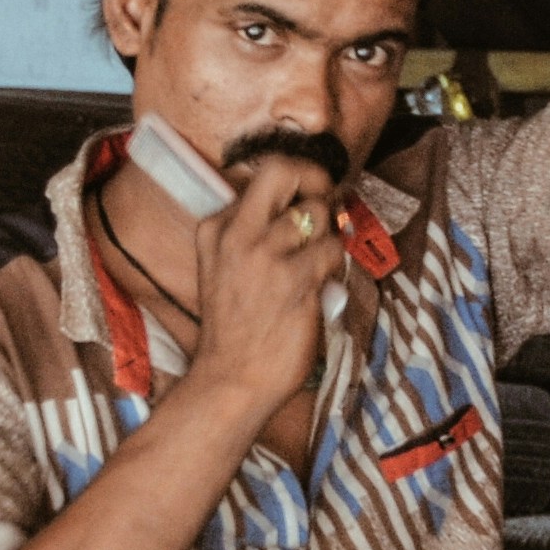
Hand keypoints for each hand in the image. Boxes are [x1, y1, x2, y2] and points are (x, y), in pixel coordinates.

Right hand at [188, 154, 350, 414]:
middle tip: (325, 200)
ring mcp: (264, 253)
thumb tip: (313, 206)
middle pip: (282, 171)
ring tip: (317, 263)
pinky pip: (333, 249)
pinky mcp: (293, 277)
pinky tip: (318, 287)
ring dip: (329, 236)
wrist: (231, 379)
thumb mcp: (225, 268)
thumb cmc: (236, 329)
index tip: (307, 201)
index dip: (296, 184)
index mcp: (215, 229)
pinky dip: (334, 266)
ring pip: (318, 213)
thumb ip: (256, 233)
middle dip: (314, 178)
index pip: (261, 178)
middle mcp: (236, 233)